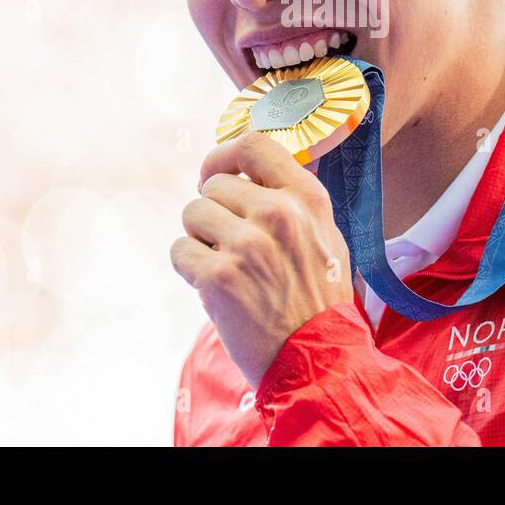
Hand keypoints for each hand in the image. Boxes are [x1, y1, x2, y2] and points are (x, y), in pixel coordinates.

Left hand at [170, 131, 354, 387]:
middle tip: (230, 244)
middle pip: (214, 185)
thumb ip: (292, 199)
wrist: (317, 359)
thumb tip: (250, 170)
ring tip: (228, 267)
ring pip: (192, 214)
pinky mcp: (219, 277)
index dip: (223, 156)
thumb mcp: (325, 235)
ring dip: (200, 240)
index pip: (253, 145)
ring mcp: (248, 245)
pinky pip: (179, 250)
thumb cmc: (318, 299)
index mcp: (306, 198)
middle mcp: (278, 214)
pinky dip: (190, 269)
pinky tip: (216, 288)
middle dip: (213, 212)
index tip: (214, 175)